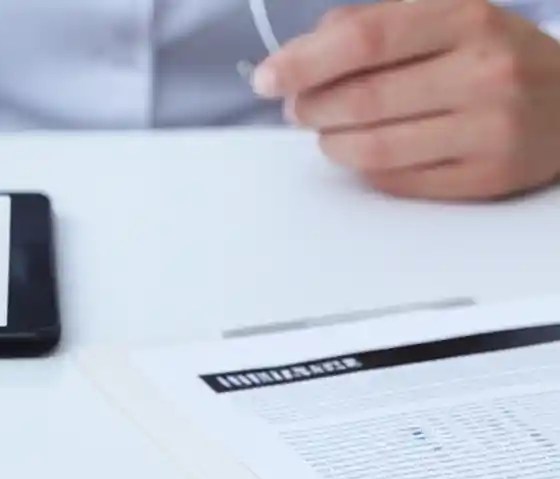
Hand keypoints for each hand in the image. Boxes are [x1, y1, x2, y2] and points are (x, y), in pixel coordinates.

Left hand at [252, 0, 559, 199]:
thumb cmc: (493, 54)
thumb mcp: (444, 16)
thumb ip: (371, 25)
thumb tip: (301, 53)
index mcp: (467, 18)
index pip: (365, 40)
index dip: (304, 62)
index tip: (267, 78)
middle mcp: (483, 72)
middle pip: (360, 100)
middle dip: (310, 107)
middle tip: (297, 107)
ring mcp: (488, 130)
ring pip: (371, 148)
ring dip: (330, 141)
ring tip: (327, 129)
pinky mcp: (485, 178)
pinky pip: (395, 181)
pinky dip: (365, 167)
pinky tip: (368, 149)